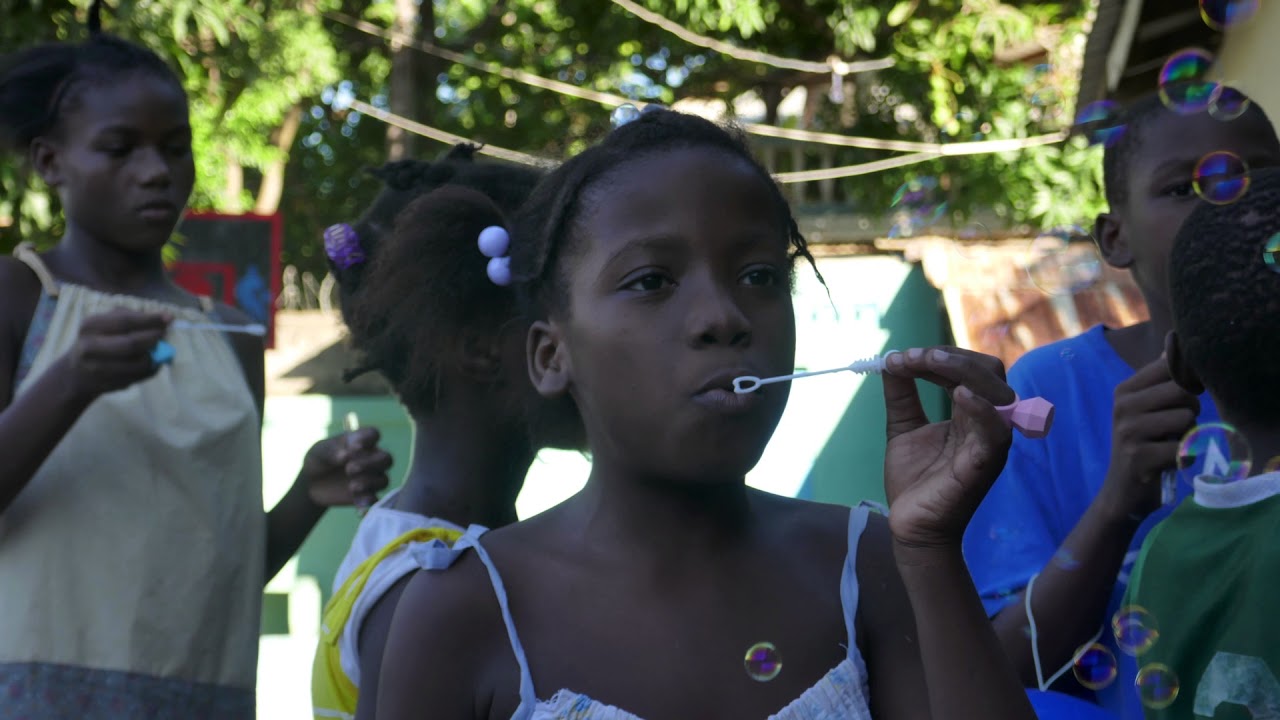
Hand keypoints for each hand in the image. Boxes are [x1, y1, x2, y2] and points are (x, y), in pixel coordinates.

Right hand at [62, 309, 171, 399]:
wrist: (76, 373)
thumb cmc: (98, 340)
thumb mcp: (106, 322)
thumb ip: (130, 317)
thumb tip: (162, 318)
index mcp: (90, 326)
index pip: (125, 321)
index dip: (150, 320)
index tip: (168, 318)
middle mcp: (90, 347)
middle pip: (131, 344)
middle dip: (153, 338)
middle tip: (164, 334)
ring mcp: (97, 369)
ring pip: (138, 363)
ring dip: (155, 356)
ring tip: (159, 349)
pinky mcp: (107, 385)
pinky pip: (139, 377)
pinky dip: (152, 369)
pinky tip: (153, 362)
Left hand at [300, 428, 392, 507]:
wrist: (311, 483)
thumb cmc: (319, 459)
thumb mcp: (320, 451)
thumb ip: (332, 451)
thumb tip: (346, 455)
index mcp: (360, 441)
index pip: (373, 434)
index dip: (368, 439)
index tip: (354, 447)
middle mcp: (370, 458)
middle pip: (386, 459)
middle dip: (371, 464)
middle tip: (349, 469)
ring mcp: (370, 477)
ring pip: (383, 480)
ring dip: (369, 483)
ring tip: (351, 486)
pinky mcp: (366, 495)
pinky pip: (375, 499)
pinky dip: (368, 501)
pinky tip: (357, 502)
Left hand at [881, 347, 1016, 551]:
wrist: (910, 525)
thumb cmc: (914, 480)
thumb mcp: (903, 427)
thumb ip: (902, 395)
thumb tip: (891, 360)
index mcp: (970, 413)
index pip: (967, 370)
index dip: (938, 357)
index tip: (900, 357)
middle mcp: (986, 424)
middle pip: (989, 373)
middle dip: (951, 357)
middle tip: (911, 356)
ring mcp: (990, 443)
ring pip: (997, 393)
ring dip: (962, 371)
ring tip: (927, 362)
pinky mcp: (985, 465)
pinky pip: (996, 432)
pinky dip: (983, 409)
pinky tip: (960, 395)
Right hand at [1098, 357, 1198, 520]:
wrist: (1122, 492)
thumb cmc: (1141, 446)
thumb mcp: (1144, 410)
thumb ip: (1160, 380)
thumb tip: (1173, 344)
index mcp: (1124, 390)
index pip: (1170, 366)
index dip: (1189, 381)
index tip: (1182, 400)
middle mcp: (1123, 406)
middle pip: (1183, 391)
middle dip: (1191, 410)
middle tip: (1176, 428)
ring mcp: (1128, 431)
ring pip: (1186, 418)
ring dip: (1188, 435)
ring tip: (1170, 445)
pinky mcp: (1139, 457)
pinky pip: (1183, 447)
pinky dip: (1184, 458)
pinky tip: (1168, 463)